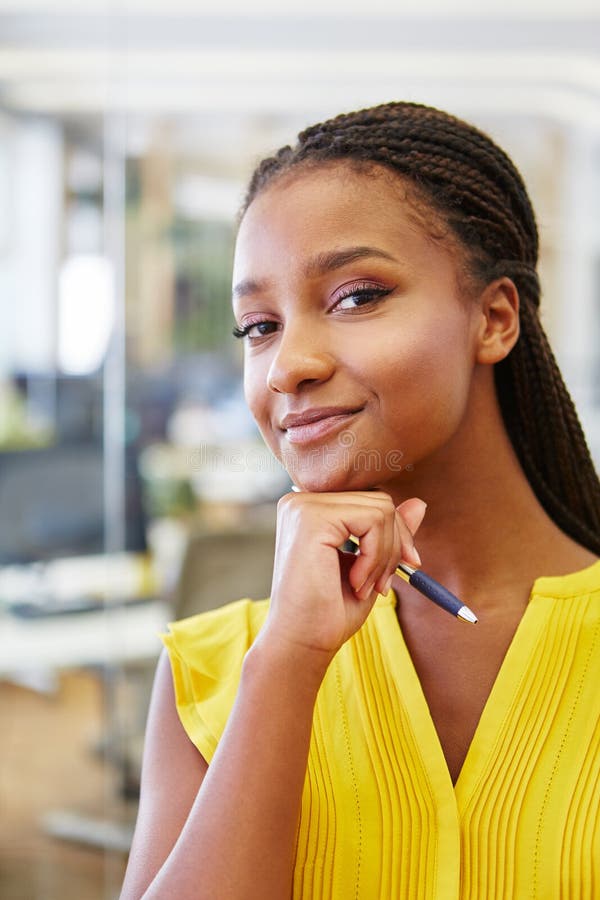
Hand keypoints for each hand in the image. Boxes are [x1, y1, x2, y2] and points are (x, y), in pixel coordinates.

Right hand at [259, 490, 426, 666]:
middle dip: (394, 546)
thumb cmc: (329, 611)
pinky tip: (357, 583)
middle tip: (382, 585)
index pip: (371, 499)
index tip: (402, 567)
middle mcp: (301, 500)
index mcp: (310, 508)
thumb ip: (389, 532)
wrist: (301, 644)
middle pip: (379, 500)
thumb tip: (420, 503)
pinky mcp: (311, 518)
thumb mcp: (370, 566)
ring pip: (380, 509)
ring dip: (385, 556)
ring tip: (366, 587)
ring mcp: (303, 505)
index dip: (395, 533)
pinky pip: (372, 520)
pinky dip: (376, 557)